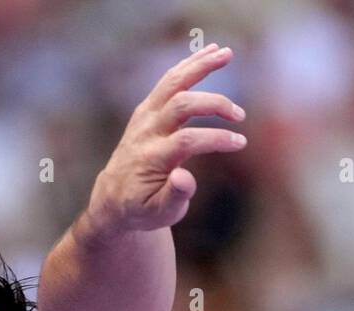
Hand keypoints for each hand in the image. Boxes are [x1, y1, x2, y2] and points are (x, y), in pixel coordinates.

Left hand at [86, 43, 245, 234]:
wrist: (113, 198)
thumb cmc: (142, 209)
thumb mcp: (159, 215)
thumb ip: (174, 197)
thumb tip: (186, 179)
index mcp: (151, 159)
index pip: (187, 141)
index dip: (215, 139)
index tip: (240, 143)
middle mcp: (146, 132)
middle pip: (180, 104)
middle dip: (213, 104)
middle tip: (239, 115)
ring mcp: (144, 117)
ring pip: (172, 83)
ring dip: (200, 66)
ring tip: (226, 53)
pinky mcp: (146, 109)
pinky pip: (168, 81)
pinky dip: (190, 65)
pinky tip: (211, 52)